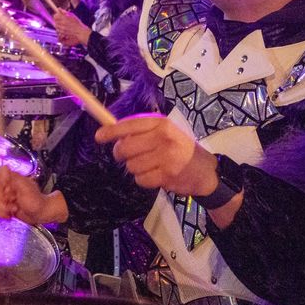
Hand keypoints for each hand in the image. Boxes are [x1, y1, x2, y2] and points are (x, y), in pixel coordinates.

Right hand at [0, 165, 68, 225]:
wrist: (41, 214)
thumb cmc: (36, 200)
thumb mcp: (25, 187)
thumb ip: (13, 178)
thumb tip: (3, 167)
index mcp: (13, 178)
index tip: (5, 190)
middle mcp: (9, 186)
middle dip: (2, 198)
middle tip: (12, 201)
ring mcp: (7, 196)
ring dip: (3, 207)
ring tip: (14, 208)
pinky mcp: (6, 206)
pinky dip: (3, 213)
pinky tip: (11, 213)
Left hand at [53, 11, 91, 46]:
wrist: (80, 32)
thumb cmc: (77, 23)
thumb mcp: (72, 16)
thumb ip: (64, 12)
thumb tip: (59, 8)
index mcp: (64, 18)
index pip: (55, 16)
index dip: (56, 16)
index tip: (58, 16)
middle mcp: (62, 24)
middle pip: (55, 21)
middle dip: (57, 21)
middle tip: (61, 21)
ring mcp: (62, 29)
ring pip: (56, 26)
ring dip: (58, 25)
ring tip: (62, 25)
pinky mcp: (62, 33)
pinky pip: (58, 31)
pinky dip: (59, 30)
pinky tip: (63, 29)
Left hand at [95, 114, 217, 196]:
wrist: (205, 172)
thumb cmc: (181, 149)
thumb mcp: (167, 132)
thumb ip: (144, 131)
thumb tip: (114, 133)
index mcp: (162, 124)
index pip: (130, 125)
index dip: (111, 131)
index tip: (99, 136)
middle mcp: (163, 138)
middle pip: (125, 147)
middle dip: (120, 154)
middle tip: (124, 156)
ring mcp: (166, 157)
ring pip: (131, 165)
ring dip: (135, 168)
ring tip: (149, 166)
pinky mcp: (167, 176)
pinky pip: (140, 179)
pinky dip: (143, 180)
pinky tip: (155, 175)